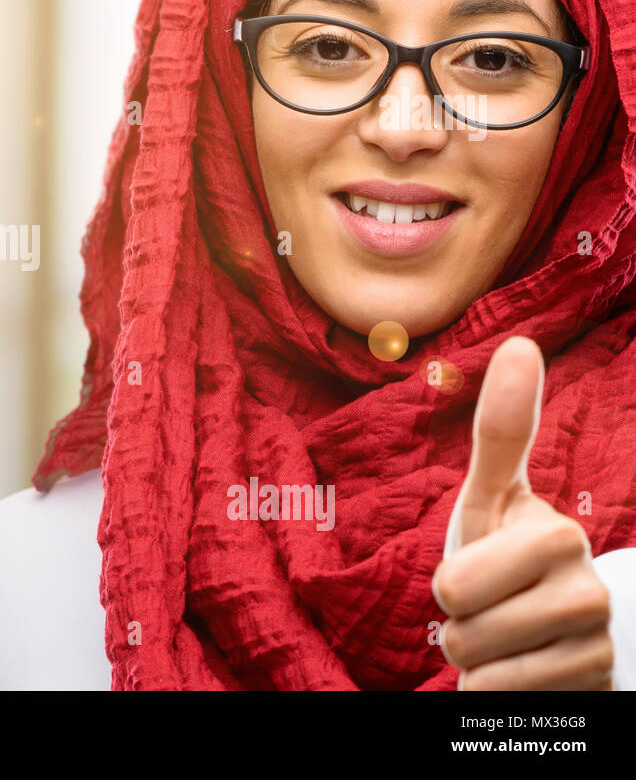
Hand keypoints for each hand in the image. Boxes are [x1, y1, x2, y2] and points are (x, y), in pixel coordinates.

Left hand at [433, 336, 612, 689]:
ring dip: (475, 660)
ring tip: (504, 637)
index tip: (486, 572)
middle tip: (487, 608)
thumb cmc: (507, 553)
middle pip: (460, 629)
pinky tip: (523, 672)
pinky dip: (495, 694)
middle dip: (457, 623)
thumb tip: (522, 341)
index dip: (449, 583)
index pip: (452, 585)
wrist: (552, 629)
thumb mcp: (491, 497)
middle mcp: (589, 593)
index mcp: (558, 537)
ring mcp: (597, 650)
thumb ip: (501, 429)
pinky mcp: (592, 693)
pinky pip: (500, 704)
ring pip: (478, 671)